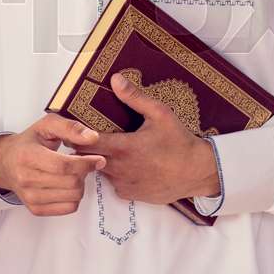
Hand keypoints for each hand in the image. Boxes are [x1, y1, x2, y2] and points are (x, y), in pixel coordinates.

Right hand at [0, 114, 105, 215]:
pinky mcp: (35, 209)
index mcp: (27, 156)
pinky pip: (68, 208)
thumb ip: (70, 127)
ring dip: (80, 184)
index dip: (86, 163)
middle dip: (84, 172)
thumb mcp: (46, 126)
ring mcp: (30, 197)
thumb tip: (93, 137)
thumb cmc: (28, 143)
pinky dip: (74, 197)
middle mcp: (26, 179)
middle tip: (83, 164)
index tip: (98, 159)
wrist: (5, 162)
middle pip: (71, 182)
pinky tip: (67, 184)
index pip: (64, 166)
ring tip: (73, 173)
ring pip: (73, 197)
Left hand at [87, 73, 219, 203]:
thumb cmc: (179, 142)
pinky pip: (114, 184)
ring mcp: (124, 184)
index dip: (78, 135)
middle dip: (87, 148)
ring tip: (113, 150)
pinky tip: (128, 166)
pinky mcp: (131, 195)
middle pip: (89, 158)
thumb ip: (135, 97)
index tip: (76, 129)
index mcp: (123, 147)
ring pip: (101, 171)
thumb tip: (115, 79)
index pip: (86, 142)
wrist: (197, 172)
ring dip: (102, 162)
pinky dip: (116, 176)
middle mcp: (119, 169)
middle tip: (91, 137)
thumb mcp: (160, 114)